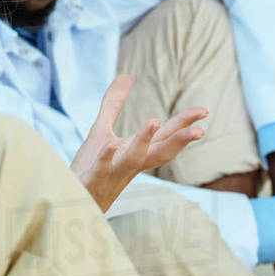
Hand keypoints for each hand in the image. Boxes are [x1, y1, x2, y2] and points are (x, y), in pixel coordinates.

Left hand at [70, 74, 207, 211]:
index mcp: (134, 152)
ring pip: (133, 159)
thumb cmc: (90, 167)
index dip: (183, 125)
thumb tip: (126, 75)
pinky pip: (100, 169)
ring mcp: (112, 173)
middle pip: (158, 151)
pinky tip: (109, 146)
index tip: (204, 111)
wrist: (70, 200)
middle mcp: (129, 163)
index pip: (164, 138)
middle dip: (179, 139)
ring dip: (144, 141)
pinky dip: (106, 158)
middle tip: (200, 130)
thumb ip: (114, 103)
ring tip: (154, 120)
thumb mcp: (102, 130)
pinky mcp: (92, 180)